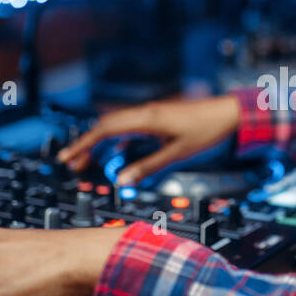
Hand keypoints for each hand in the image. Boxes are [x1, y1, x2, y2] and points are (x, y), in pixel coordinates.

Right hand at [57, 95, 240, 185]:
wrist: (229, 113)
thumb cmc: (207, 131)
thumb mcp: (177, 153)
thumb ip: (147, 167)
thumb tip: (121, 182)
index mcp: (146, 119)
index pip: (105, 129)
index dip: (83, 143)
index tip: (67, 157)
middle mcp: (144, 113)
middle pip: (105, 126)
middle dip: (85, 145)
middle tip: (70, 164)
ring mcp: (150, 114)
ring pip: (115, 126)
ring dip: (98, 142)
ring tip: (85, 162)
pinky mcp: (157, 118)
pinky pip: (128, 127)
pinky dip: (115, 139)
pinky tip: (112, 153)